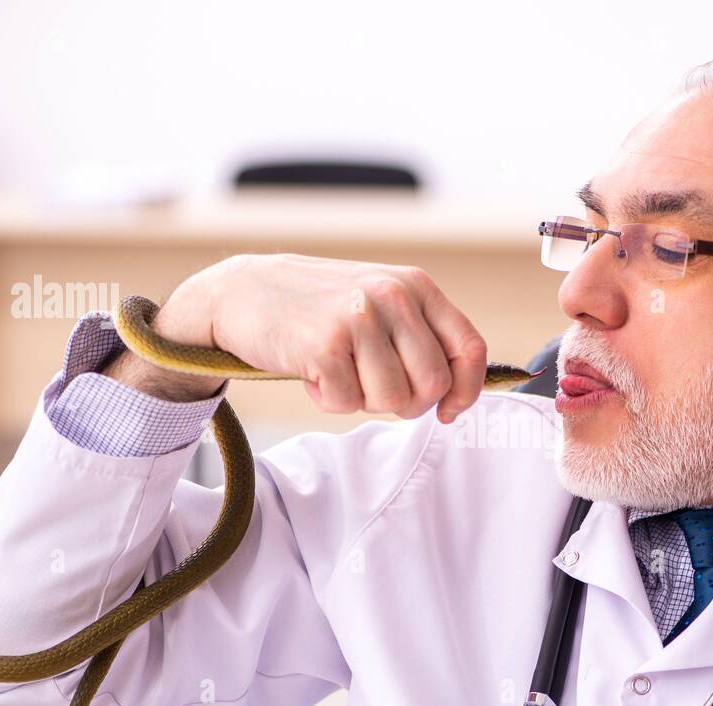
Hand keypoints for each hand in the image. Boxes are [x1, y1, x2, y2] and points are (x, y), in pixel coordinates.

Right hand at [106, 253, 487, 422]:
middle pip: (433, 384)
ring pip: (393, 399)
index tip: (448, 411)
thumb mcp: (379, 303)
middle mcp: (393, 296)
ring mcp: (359, 317)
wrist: (242, 292)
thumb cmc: (317, 308)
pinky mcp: (326, 344)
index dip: (466, 390)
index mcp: (416, 286)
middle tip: (372, 388)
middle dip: (407, 403)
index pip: (470, 348)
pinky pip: (348, 403)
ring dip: (363, 400)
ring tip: (339, 371)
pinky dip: (329, 400)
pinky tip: (312, 371)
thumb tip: (457, 393)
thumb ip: (420, 337)